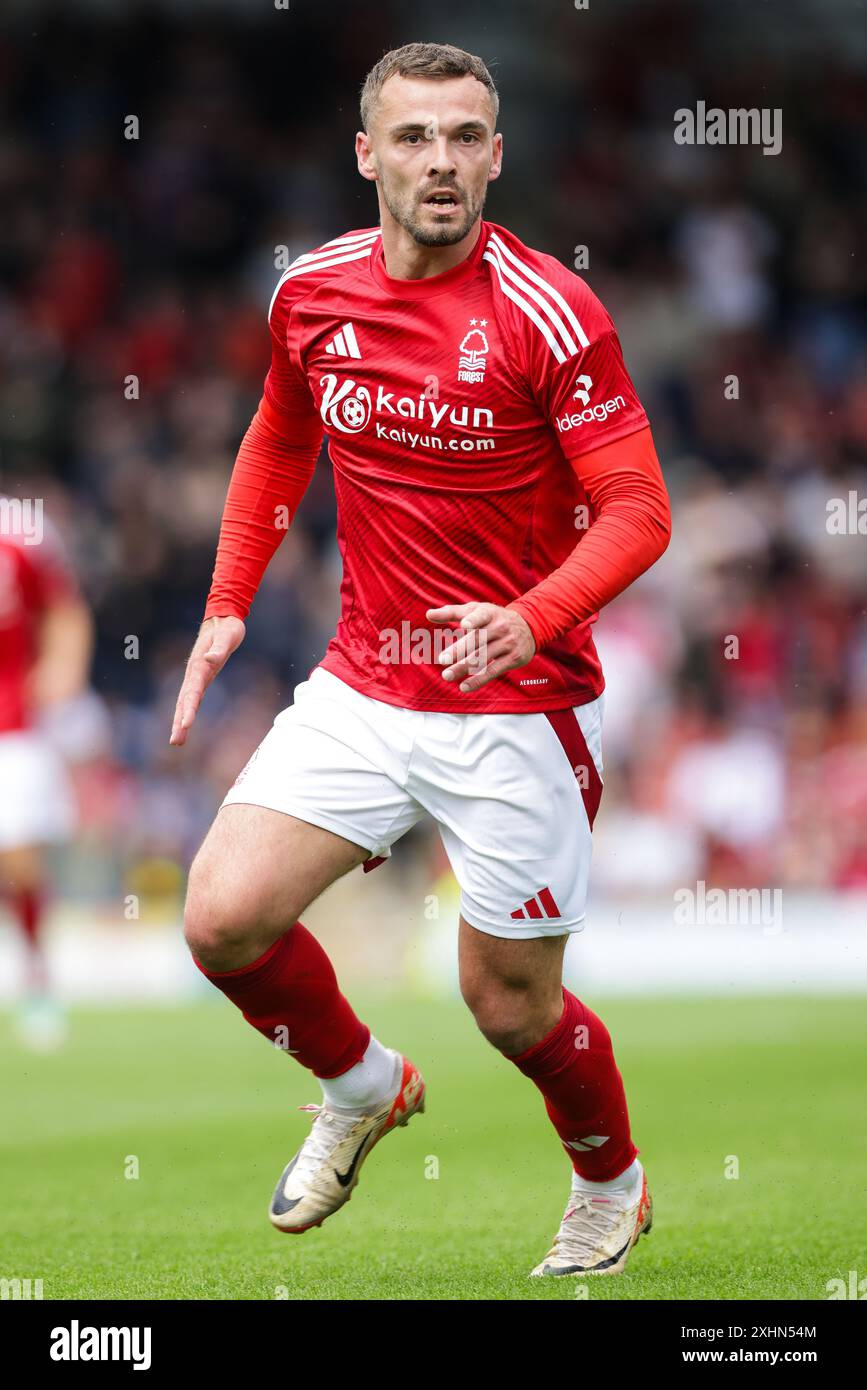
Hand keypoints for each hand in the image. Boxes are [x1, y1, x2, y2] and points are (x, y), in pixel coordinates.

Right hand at [169, 615, 245, 745]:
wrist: (221, 617)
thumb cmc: (227, 627)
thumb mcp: (228, 636)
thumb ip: (219, 649)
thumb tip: (210, 659)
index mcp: (199, 666)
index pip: (193, 692)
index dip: (189, 709)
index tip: (186, 725)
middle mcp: (194, 673)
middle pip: (184, 701)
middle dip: (179, 722)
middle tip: (176, 741)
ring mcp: (195, 676)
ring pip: (184, 702)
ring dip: (179, 721)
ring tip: (176, 741)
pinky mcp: (200, 677)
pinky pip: (190, 698)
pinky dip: (185, 712)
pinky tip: (184, 724)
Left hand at [426, 602, 535, 693]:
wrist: (529, 627)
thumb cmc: (494, 618)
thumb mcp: (476, 610)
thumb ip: (452, 612)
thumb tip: (429, 614)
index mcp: (489, 614)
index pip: (482, 616)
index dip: (474, 619)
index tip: (465, 624)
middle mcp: (500, 628)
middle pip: (478, 640)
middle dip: (460, 650)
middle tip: (442, 659)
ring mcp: (507, 644)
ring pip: (483, 658)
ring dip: (464, 668)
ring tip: (447, 675)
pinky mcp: (513, 659)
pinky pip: (493, 671)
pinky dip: (478, 680)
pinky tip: (464, 687)